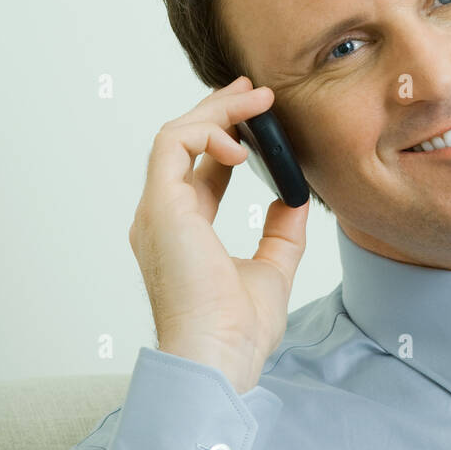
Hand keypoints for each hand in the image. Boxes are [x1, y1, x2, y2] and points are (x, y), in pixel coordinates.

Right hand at [128, 77, 308, 393]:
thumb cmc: (238, 331)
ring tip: (257, 101)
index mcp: (183, 231)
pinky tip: (242, 145)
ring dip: (217, 110)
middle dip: (219, 110)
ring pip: (176, 134)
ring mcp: (156, 210)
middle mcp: (162, 217)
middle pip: (184, 143)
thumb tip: (293, 198)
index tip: (257, 115)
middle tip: (255, 90)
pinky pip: (173, 143)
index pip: (200, 168)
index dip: (226, 136)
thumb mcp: (273, 270)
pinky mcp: (160, 205)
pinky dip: (207, 131)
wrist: (217, 360)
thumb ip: (281, 232)